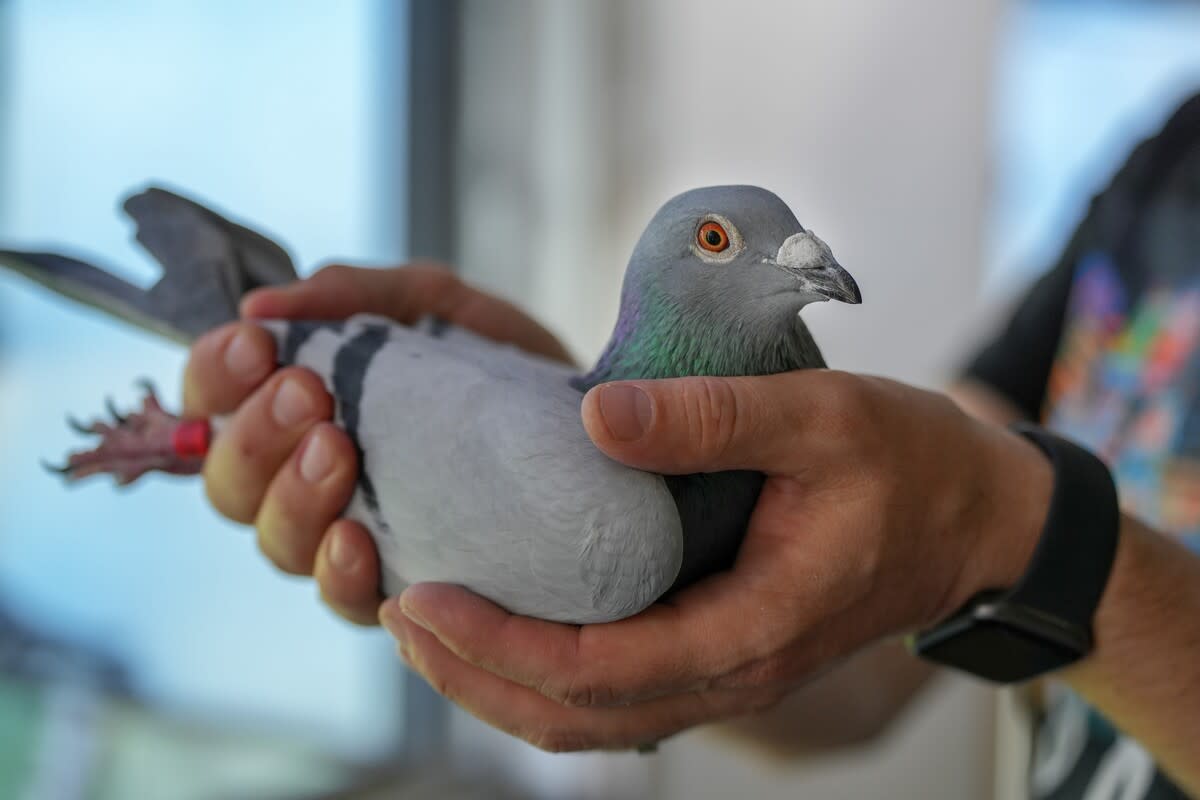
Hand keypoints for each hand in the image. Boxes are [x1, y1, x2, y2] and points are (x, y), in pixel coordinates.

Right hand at [182, 263, 572, 623]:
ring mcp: (348, 537)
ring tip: (336, 450)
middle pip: (229, 482)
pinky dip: (339, 573)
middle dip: (254, 435)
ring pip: (276, 542)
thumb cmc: (497, 366)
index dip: (215, 375)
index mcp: (300, 411)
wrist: (588, 428)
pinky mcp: (401, 583)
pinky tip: (358, 540)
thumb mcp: (438, 307)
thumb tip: (265, 300)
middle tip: (307, 392)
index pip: (216, 402)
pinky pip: (343, 598)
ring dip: (292, 496)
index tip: (255, 342)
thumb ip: (362, 295)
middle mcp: (306, 481)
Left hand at [379, 372, 1053, 750]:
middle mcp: (731, 674)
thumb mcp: (823, 417)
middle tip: (397, 613)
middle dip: (475, 677)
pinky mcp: (718, 650)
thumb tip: (595, 418)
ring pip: (591, 718)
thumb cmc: (909, 463)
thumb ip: (715, 418)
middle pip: (577, 717)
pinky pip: (618, 689)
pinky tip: (504, 622)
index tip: (423, 599)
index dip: (501, 646)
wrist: (974, 518)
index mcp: (754, 628)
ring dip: (500, 685)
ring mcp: (725, 673)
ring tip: (427, 627)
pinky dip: (544, 671)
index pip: (601, 671)